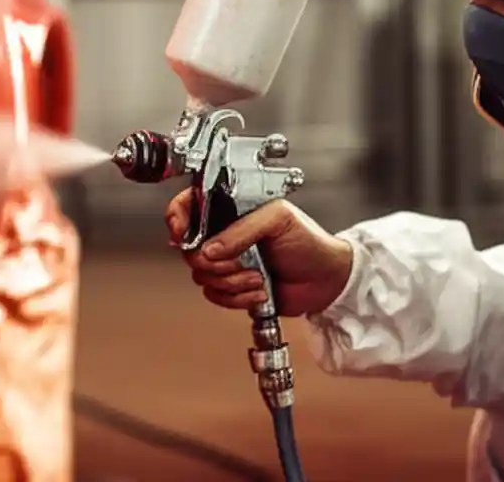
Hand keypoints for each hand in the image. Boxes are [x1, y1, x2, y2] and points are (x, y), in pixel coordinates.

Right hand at [165, 190, 353, 316]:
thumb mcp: (277, 220)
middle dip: (216, 262)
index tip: (183, 234)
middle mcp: (224, 234)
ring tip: (258, 276)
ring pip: (202, 276)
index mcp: (231, 209)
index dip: (178, 219)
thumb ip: (241, 230)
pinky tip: (259, 291)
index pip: (189, 206)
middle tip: (240, 262)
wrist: (325, 279)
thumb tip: (210, 248)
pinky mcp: (233, 287)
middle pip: (190, 249)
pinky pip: (215, 296)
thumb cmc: (309, 241)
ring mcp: (228, 262)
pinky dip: (238, 298)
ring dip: (232, 282)